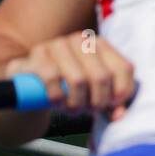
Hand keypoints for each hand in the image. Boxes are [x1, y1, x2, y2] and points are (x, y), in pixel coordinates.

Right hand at [5, 33, 134, 120]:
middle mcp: (82, 40)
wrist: (30, 85)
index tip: (109, 107)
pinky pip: (52, 78)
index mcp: (101, 45)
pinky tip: (56, 103)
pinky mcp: (38, 53)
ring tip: (72, 109)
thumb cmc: (69, 88)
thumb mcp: (94, 94)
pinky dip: (57, 97)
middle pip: (101, 77)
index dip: (120, 93)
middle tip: (88, 111)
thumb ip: (111, 104)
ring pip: (78, 80)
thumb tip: (118, 116)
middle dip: (97, 102)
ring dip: (76, 103)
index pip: (124, 69)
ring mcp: (59, 44)